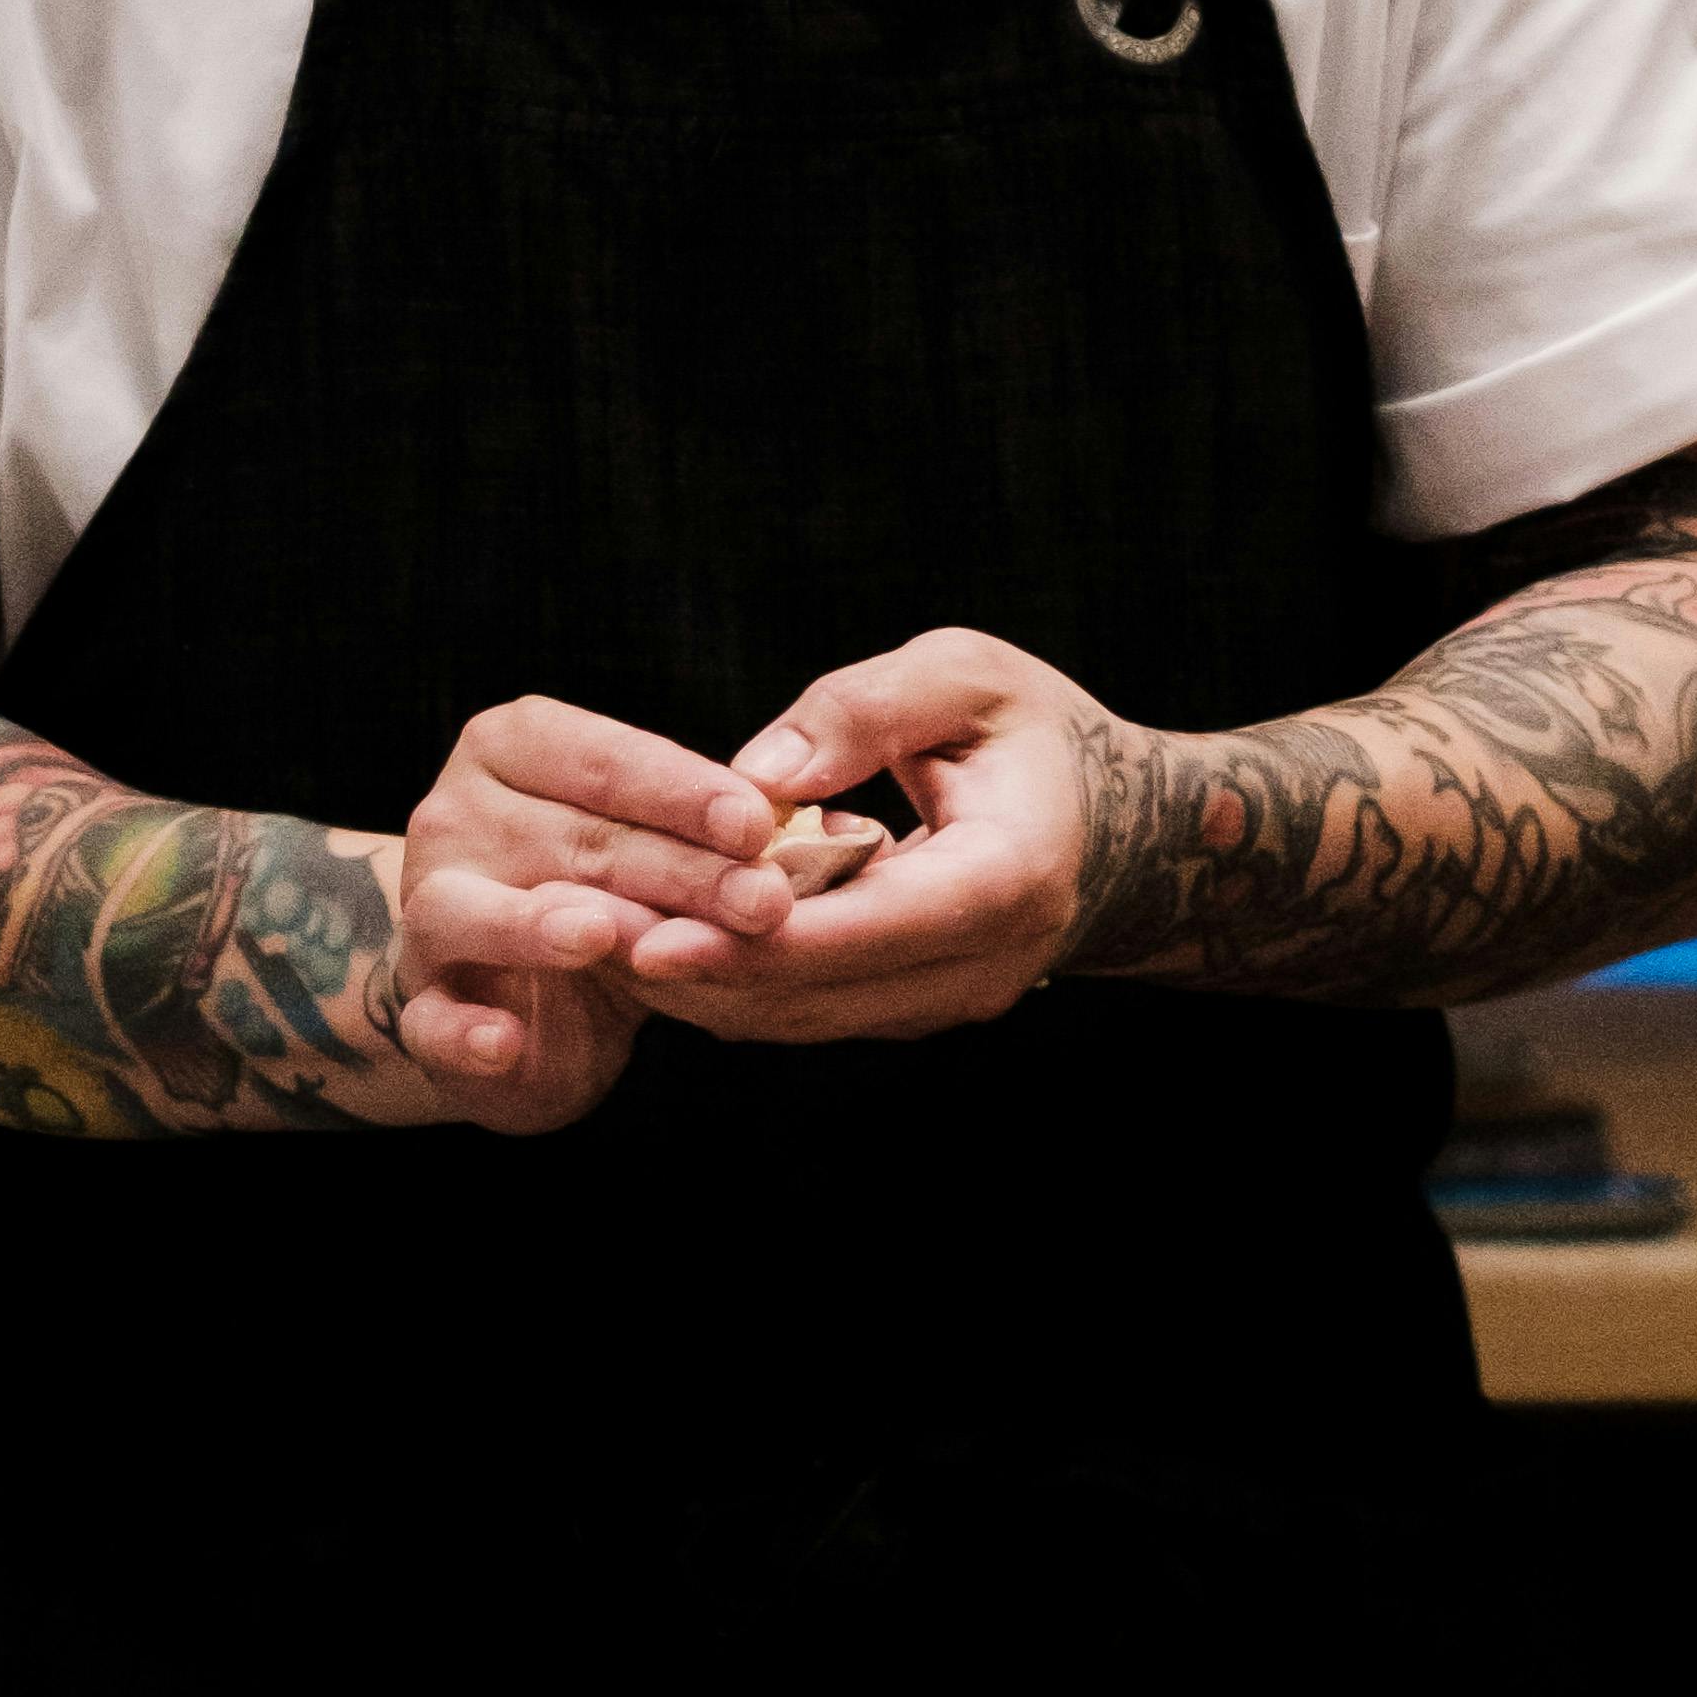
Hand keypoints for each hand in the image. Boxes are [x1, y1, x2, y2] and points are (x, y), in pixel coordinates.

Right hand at [395, 694, 789, 1132]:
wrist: (514, 998)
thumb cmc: (602, 892)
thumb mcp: (653, 852)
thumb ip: (699, 835)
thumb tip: (787, 836)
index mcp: (513, 750)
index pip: (603, 759)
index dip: (683, 789)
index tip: (760, 824)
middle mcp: (456, 816)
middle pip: (571, 840)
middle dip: (673, 871)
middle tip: (761, 904)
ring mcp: (427, 912)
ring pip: (479, 912)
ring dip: (538, 925)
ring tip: (600, 935)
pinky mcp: (421, 1006)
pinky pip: (433, 1021)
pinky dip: (464, 1033)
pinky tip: (503, 1044)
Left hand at [623, 628, 1130, 1046]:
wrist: (1120, 825)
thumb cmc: (1037, 733)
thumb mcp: (966, 676)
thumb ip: (866, 708)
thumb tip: (758, 772)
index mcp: (1003, 881)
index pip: (854, 931)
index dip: (744, 940)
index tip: (642, 929)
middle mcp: (980, 967)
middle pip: (811, 995)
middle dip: (690, 973)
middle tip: (577, 937)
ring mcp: (949, 1001)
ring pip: (800, 1019)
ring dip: (695, 989)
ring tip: (587, 942)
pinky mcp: (916, 1008)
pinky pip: (810, 1011)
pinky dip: (730, 985)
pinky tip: (649, 943)